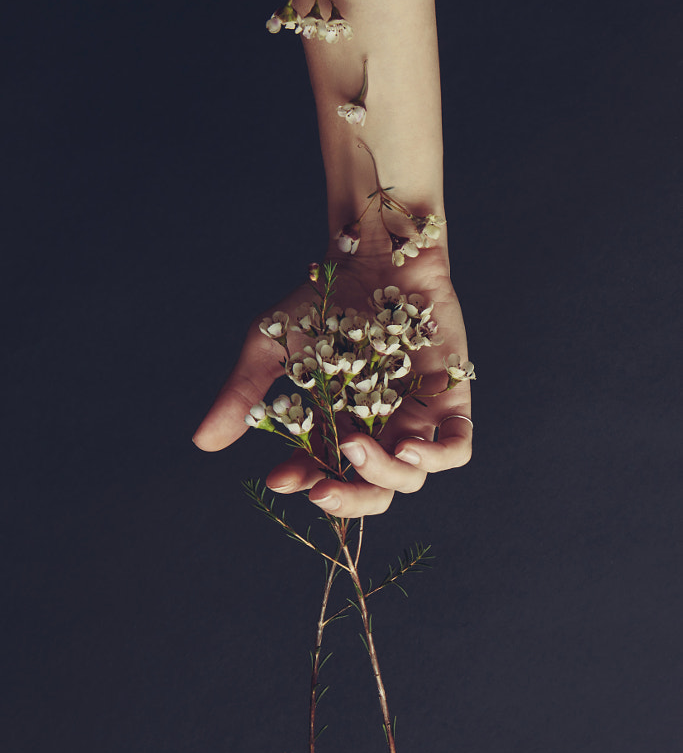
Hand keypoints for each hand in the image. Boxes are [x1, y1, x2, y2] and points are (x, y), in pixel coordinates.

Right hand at [192, 242, 472, 516]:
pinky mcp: (449, 400)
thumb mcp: (270, 349)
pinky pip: (457, 449)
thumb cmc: (318, 302)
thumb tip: (202, 443)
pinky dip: (436, 458)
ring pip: (411, 478)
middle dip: (347, 499)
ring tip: (358, 449)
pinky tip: (409, 445)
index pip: (324, 475)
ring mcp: (416, 420)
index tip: (282, 477)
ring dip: (383, 474)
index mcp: (336, 430)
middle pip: (372, 493)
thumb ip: (242, 397)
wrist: (370, 253)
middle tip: (323, 490)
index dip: (305, 482)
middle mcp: (379, 433)